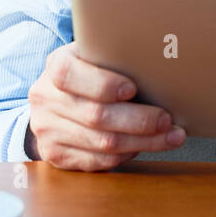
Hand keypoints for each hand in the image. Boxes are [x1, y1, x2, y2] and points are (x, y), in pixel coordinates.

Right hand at [26, 41, 186, 169]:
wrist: (54, 100)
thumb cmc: (89, 73)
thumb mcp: (94, 56)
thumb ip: (113, 58)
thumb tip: (160, 67)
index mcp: (55, 65)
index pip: (70, 75)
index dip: (102, 84)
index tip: (133, 89)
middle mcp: (45, 98)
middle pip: (95, 115)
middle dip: (139, 120)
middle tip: (167, 120)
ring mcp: (47, 130)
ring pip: (103, 143)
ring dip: (143, 142)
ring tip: (171, 136)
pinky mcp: (55, 155)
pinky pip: (99, 160)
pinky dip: (127, 154)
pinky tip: (146, 145)